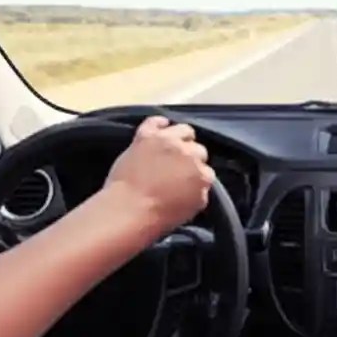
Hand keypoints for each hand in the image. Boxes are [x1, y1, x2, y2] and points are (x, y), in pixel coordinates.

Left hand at [104, 116, 213, 236]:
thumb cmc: (160, 215)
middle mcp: (188, 153)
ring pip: (184, 130)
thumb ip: (201, 191)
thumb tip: (200, 184)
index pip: (207, 171)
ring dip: (181, 138)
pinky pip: (156, 121)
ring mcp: (166, 140)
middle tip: (179, 169)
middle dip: (192, 159)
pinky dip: (159, 124)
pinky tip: (160, 128)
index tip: (189, 183)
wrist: (129, 208)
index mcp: (203, 174)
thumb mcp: (192, 209)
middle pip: (198, 149)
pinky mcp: (146, 135)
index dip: (197, 177)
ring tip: (173, 148)